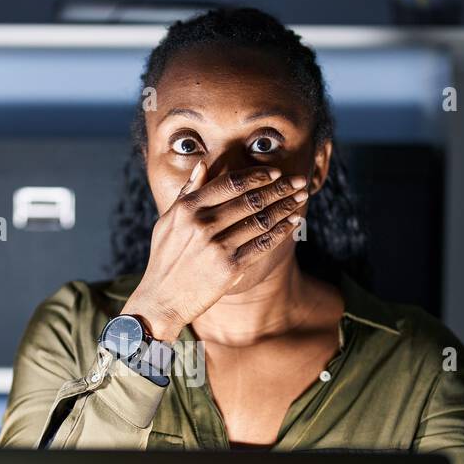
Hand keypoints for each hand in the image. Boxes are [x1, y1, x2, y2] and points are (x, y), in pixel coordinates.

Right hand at [122, 162, 308, 337]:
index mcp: (187, 208)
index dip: (257, 176)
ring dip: (286, 207)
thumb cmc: (165, 258)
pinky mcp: (230, 267)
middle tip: (299, 182)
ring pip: (261, 220)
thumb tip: (204, 164)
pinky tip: (293, 222)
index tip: (276, 172)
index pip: (230, 183)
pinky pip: (262, 244)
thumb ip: (187, 192)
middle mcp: (203, 224)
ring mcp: (217, 246)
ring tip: (301, 199)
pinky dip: (281, 231)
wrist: (162, 298)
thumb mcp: (167, 221)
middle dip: (280, 188)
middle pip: (251, 199)